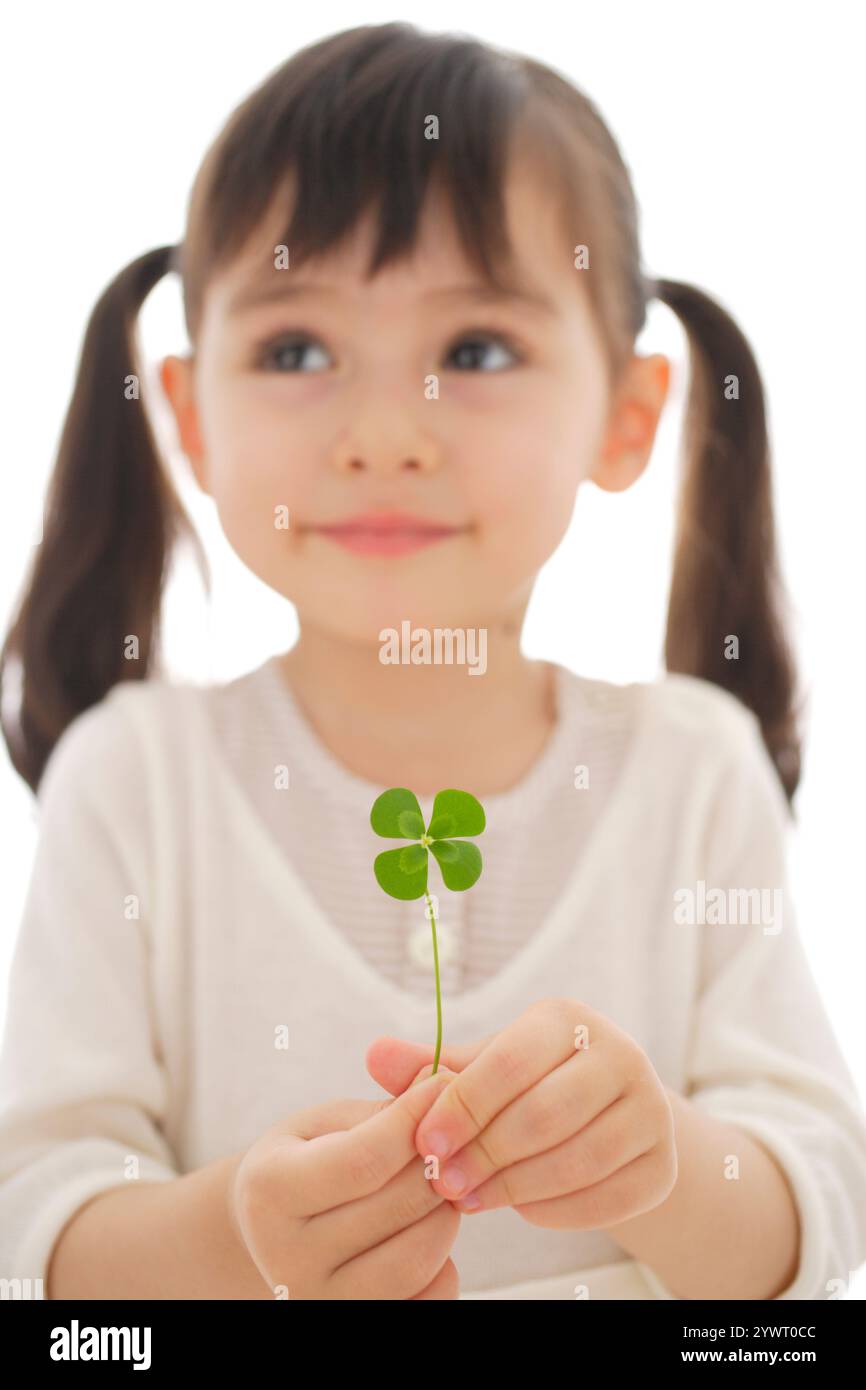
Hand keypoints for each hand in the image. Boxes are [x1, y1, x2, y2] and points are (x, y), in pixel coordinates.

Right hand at [231, 1070, 461, 1298]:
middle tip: (451, 1137)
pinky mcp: (353, 1325)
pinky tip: (426, 1229)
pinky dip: (442, 1263)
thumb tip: (442, 1081)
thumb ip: (380, 1109)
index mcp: (270, 1190)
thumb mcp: (324, 1122)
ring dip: (445, 1213)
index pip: (362, 1160)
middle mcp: (287, 1257)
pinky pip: (426, 1301)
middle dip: (439, 1163)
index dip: (413, 1121)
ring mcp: (320, 1301)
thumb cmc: (303, 1159)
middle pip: (396, 1208)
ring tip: (441, 1183)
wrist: (268, 1230)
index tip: (444, 1085)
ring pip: (415, 1260)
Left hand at [366, 998, 676, 1229]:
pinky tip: (520, 1208)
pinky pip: (605, 1198)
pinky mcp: (663, 1163)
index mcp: (568, 1019)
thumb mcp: (479, 1070)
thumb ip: (430, 1069)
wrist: (604, 1120)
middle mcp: (620, 1054)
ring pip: (576, 1160)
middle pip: (545, 1115)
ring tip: (471, 1199)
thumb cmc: (525, 1088)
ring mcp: (651, 1109)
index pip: (509, 1063)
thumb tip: (374, 1053)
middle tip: (443, 1183)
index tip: (425, 1144)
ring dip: (515, 1187)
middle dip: (485, 1154)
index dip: (463, 1107)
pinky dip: (555, 1210)